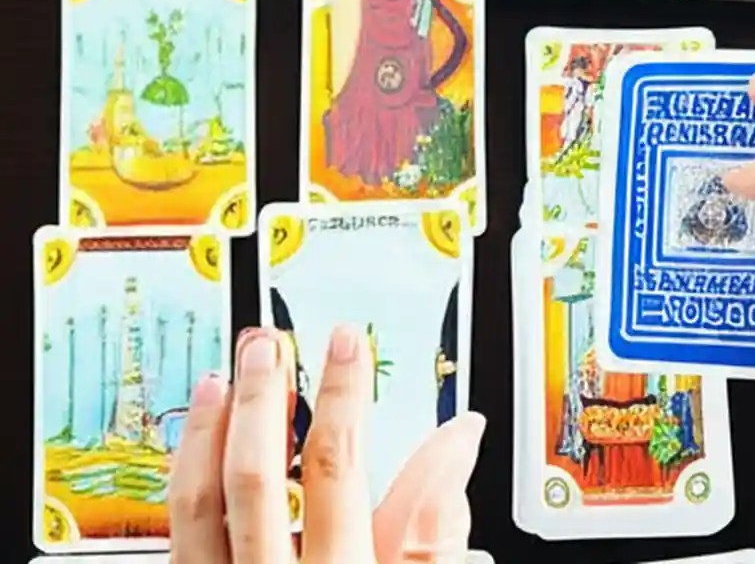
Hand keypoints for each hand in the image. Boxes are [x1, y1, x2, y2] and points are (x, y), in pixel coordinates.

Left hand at [168, 325, 484, 562]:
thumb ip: (438, 527)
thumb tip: (459, 442)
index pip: (338, 465)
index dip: (341, 392)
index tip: (345, 343)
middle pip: (257, 475)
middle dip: (265, 396)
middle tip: (269, 341)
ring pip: (198, 502)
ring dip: (210, 429)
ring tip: (226, 375)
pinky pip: (175, 534)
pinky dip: (184, 476)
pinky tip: (199, 444)